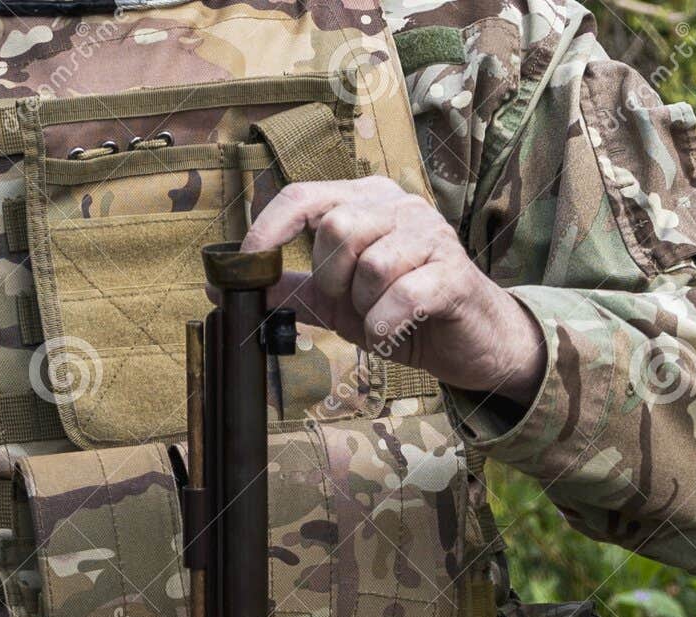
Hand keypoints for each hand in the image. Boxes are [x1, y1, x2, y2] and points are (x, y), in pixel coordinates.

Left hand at [241, 176, 545, 406]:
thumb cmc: (401, 312)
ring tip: (381, 317)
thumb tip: (229, 285)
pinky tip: (392, 333)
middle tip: (350, 303)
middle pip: (338, 229)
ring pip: (371, 265)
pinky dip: (386, 325)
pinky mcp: (453, 275)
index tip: (245, 264)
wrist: (466, 342)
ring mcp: (430, 236)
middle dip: (332, 280)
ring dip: (365, 308)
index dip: (268, 229)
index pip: (304, 196)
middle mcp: (399, 206)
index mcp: (366, 201)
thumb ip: (293, 288)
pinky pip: (402, 297)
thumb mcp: (338, 301)